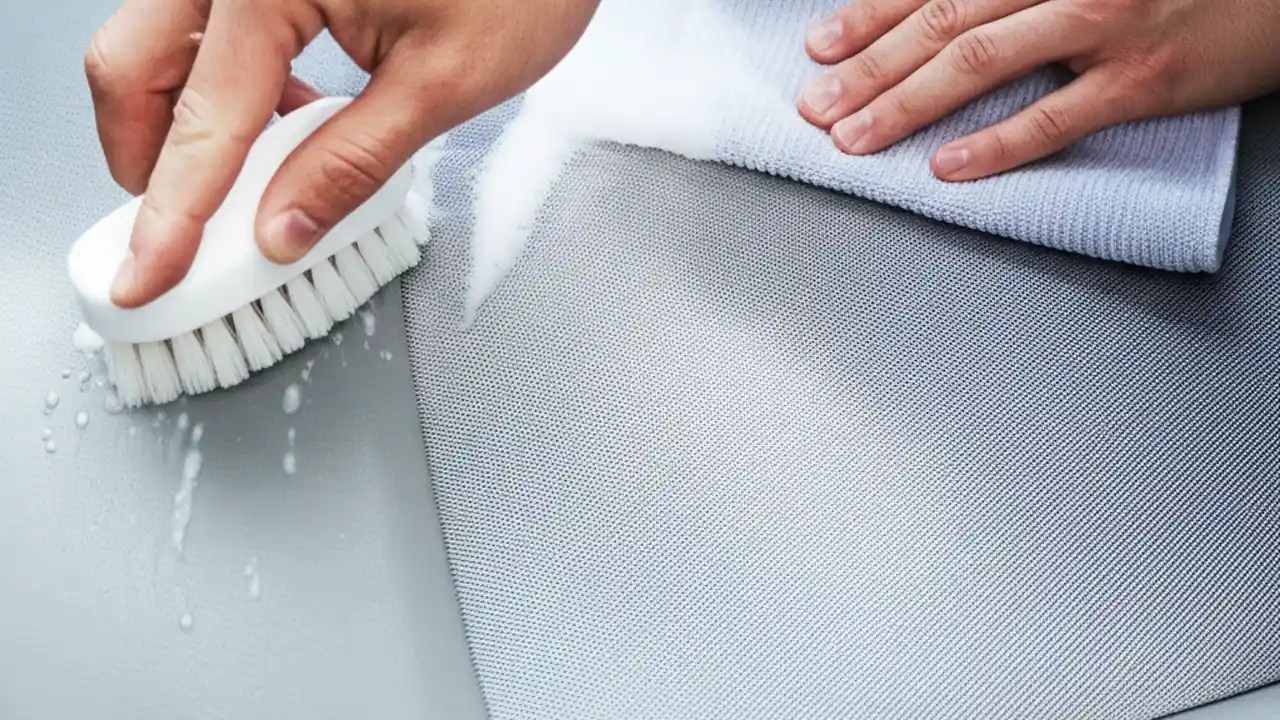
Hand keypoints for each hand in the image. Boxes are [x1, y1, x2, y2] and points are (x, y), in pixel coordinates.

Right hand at [86, 0, 596, 306]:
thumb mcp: (442, 84)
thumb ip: (353, 162)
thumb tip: (284, 228)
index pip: (203, 122)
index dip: (171, 214)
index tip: (148, 275)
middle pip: (135, 65)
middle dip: (149, 157)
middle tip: (184, 230)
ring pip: (160, 44)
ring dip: (188, 120)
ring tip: (260, 173)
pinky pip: (208, 27)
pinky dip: (225, 83)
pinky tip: (284, 117)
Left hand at [797, 0, 1279, 180]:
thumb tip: (945, 15)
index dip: (871, 15)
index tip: (821, 46)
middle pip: (943, 21)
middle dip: (869, 67)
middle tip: (817, 104)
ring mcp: (1103, 25)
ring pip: (981, 63)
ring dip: (907, 104)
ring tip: (856, 138)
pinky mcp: (1141, 79)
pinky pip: (1055, 116)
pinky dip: (996, 144)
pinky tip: (948, 168)